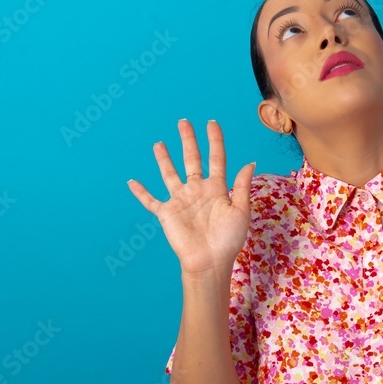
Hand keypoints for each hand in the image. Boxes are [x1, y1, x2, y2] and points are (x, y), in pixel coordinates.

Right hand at [127, 119, 255, 275]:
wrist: (211, 261)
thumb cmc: (229, 239)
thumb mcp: (241, 210)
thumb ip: (242, 186)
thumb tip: (250, 162)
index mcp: (216, 188)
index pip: (216, 158)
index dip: (215, 141)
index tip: (212, 123)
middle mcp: (197, 191)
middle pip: (191, 159)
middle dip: (188, 141)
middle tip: (183, 122)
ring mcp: (181, 201)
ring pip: (170, 174)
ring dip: (164, 159)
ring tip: (159, 143)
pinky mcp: (167, 213)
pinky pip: (151, 201)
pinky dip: (141, 192)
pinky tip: (132, 181)